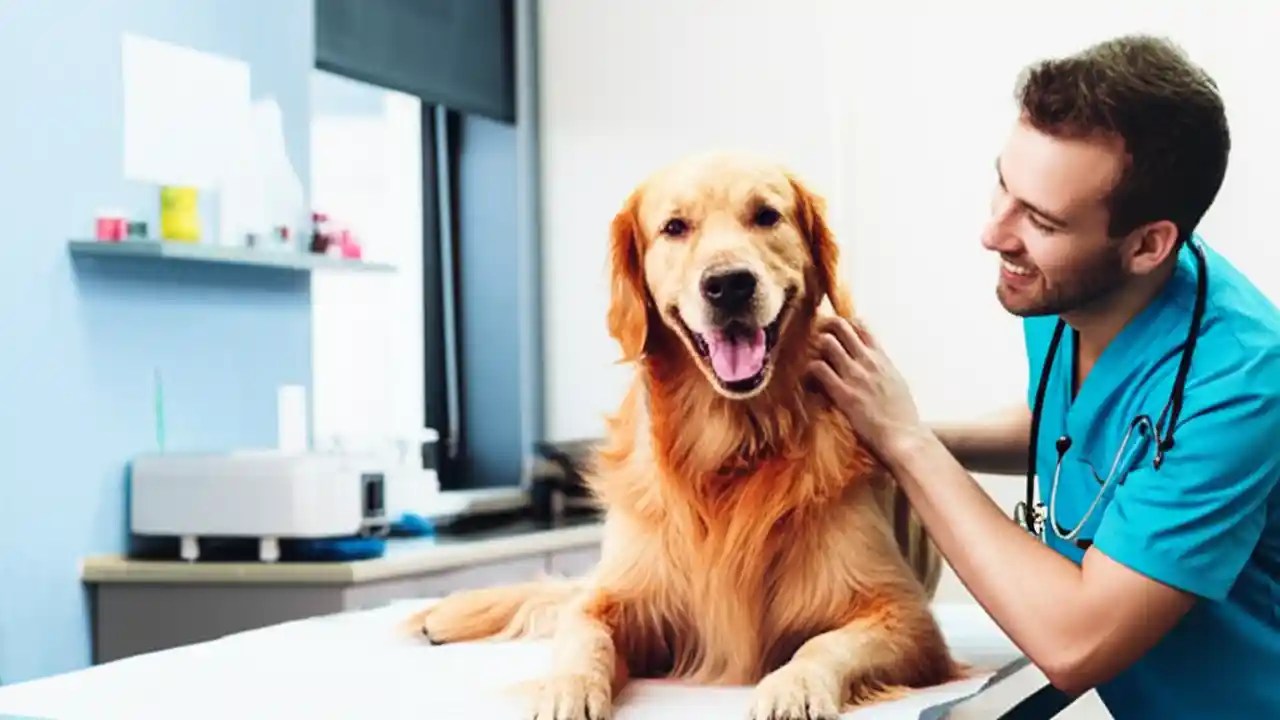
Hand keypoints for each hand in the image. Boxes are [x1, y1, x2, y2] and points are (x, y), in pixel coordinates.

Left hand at [807, 317, 923, 457]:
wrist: (904, 436)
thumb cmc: (902, 415)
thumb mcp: (896, 382)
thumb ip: (882, 368)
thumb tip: (874, 364)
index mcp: (881, 358)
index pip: (861, 326)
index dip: (843, 324)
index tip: (833, 332)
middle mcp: (868, 361)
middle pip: (840, 327)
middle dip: (824, 328)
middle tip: (814, 339)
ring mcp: (855, 375)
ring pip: (827, 342)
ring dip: (814, 347)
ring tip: (808, 359)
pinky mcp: (843, 393)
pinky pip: (818, 369)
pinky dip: (809, 370)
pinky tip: (808, 380)